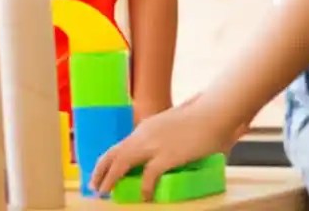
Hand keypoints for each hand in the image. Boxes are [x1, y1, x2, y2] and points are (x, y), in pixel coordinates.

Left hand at [90, 95, 243, 199]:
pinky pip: (149, 176)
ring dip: (110, 179)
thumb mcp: (175, 126)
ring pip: (121, 164)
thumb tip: (171, 149)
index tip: (102, 171)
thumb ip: (168, 136)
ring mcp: (154, 145)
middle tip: (95, 186)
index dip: (108, 160)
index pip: (120, 146)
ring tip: (105, 191)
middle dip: (100, 171)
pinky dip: (144, 188)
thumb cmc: (201, 117)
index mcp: (146, 128)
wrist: (214, 111)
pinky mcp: (167, 156)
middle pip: (113, 154)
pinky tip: (144, 197)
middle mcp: (144, 135)